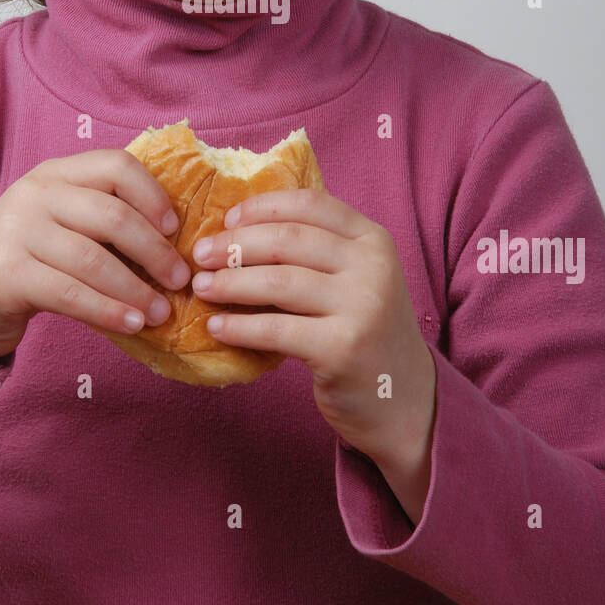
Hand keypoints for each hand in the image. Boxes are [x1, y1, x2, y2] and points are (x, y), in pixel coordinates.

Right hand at [0, 152, 192, 368]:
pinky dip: (107, 310)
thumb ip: (104, 221)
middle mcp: (32, 194)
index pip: (115, 165)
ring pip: (92, 258)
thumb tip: (176, 243)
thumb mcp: (61, 226)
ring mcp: (14, 232)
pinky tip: (131, 324)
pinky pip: (69, 293)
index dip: (153, 195)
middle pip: (111, 214)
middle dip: (155, 250)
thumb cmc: (27, 262)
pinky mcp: (4, 275)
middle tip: (181, 279)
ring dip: (136, 288)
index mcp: (54, 173)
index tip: (175, 229)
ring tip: (162, 312)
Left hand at [191, 189, 436, 481]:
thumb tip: (238, 228)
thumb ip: (317, 251)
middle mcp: (372, 267)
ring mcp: (361, 307)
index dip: (261, 207)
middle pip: (288, 239)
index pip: (310, 204)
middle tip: (200, 255)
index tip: (226, 219)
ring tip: (202, 288)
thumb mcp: (356, 279)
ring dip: (231, 283)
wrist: (404, 400)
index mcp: (373, 239)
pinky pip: (276, 329)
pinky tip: (216, 327)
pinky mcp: (342, 349)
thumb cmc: (365, 331)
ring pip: (278, 282)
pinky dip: (239, 326)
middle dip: (235, 245)